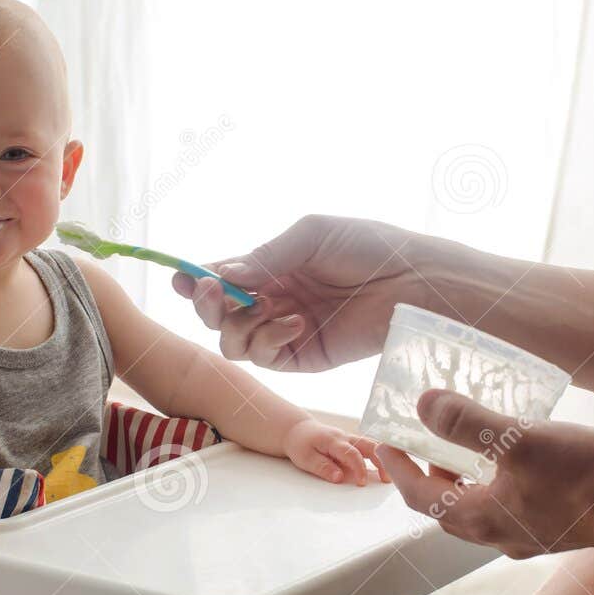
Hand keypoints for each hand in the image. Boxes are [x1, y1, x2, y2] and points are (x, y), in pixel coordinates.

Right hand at [170, 215, 428, 371]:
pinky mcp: (303, 357)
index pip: (222, 277)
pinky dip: (268, 339)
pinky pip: (264, 357)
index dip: (196, 279)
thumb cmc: (369, 246)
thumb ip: (266, 257)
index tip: (182, 276)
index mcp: (272, 268)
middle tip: (213, 292)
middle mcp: (272, 300)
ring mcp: (285, 331)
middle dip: (206, 304)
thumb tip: (222, 275)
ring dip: (239, 323)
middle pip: (217, 314)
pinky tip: (295, 321)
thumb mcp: (311, 236)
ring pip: (232, 341)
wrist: (411, 282)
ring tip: (268, 305)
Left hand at [283, 418, 389, 486]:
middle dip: (381, 461)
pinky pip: (368, 448)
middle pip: (369, 446)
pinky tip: (383, 469)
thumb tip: (339, 478)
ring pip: (372, 445)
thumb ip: (323, 467)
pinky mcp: (352, 443)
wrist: (298, 430)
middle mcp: (346, 437)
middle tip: (386, 479)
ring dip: (383, 459)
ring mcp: (350, 438)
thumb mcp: (305, 458)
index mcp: (334, 441)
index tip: (362, 483)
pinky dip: (378, 457)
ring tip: (388, 477)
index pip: (351, 454)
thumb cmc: (300, 444)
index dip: (359, 468)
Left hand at [376, 390, 593, 558]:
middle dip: (425, 477)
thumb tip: (422, 404)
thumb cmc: (583, 474)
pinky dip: (492, 486)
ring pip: (477, 511)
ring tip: (460, 448)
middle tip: (418, 443)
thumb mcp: (517, 438)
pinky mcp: (553, 530)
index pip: (418, 496)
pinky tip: (509, 464)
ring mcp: (528, 537)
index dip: (397, 468)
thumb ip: (466, 422)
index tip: (383, 442)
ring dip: (460, 483)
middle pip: (445, 508)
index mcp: (481, 518)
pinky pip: (507, 509)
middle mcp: (498, 536)